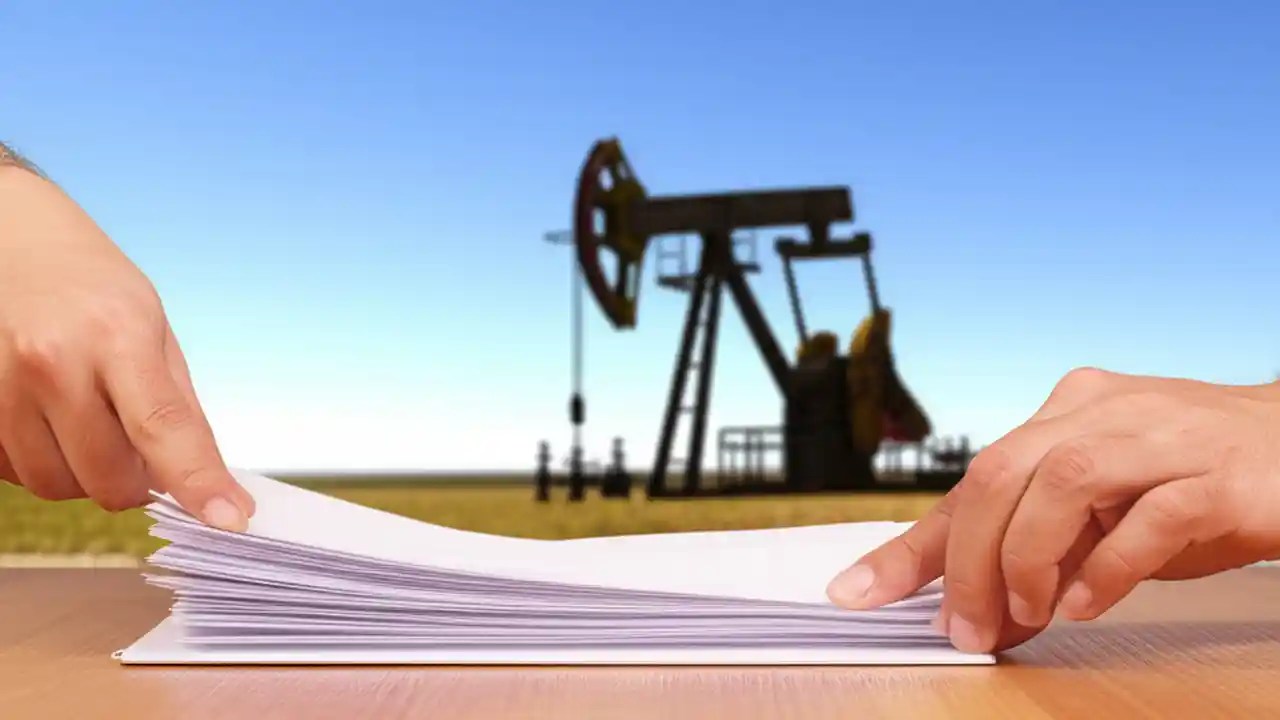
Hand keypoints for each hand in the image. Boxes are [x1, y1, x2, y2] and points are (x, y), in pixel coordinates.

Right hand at [0, 165, 253, 529]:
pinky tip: (44, 416)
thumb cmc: (90, 284)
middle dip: (133, 481)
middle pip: (108, 479)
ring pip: (56, 486)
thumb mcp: (152, 327)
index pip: (165, 428)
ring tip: (83, 415)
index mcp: (117, 335)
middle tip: (134, 443)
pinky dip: (38, 460)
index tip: (229, 518)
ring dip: (81, 471)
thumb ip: (176, 406)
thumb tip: (201, 481)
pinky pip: (12, 473)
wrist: (8, 237)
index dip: (198, 481)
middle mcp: (52, 361)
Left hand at [826, 367, 1279, 652]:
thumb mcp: (1101, 514)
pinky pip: (1149, 515)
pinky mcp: (1218, 475)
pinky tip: (1089, 603)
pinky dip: (1107, 567)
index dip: (913, 544)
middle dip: (966, 560)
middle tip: (965, 628)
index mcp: (1067, 411)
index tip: (859, 592)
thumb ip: (1038, 549)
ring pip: (1064, 480)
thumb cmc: (1194, 483)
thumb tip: (972, 612)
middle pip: (1001, 472)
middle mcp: (1104, 410)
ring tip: (1029, 612)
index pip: (972, 478)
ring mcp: (1163, 435)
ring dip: (1029, 559)